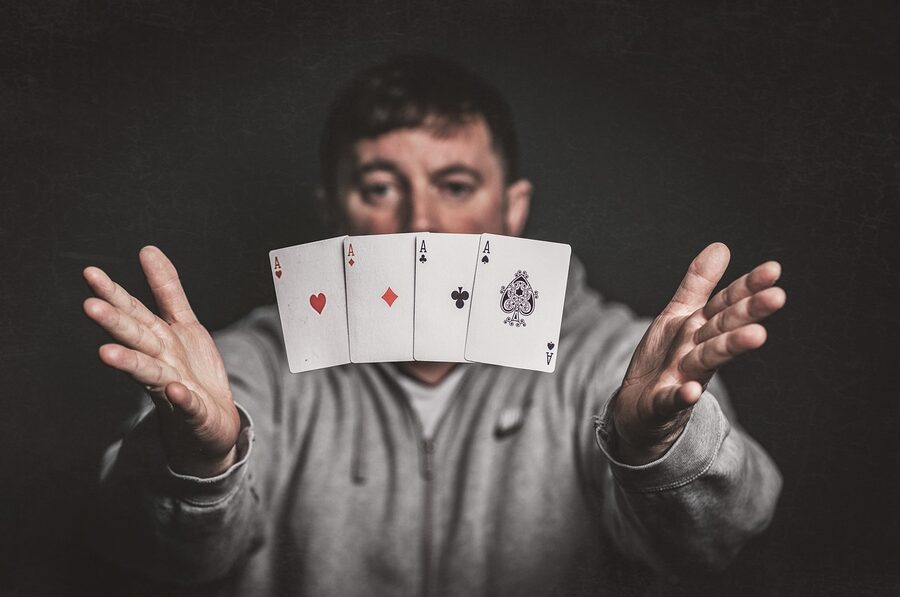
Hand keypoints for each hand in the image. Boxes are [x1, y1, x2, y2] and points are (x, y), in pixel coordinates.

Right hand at [83, 246, 239, 476]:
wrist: (210, 420)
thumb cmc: (190, 369)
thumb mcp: (183, 324)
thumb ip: (167, 290)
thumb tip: (147, 250)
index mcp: (156, 339)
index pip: (133, 313)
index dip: (114, 293)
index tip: (91, 273)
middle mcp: (158, 362)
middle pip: (135, 339)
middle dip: (114, 324)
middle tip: (89, 307)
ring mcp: (173, 389)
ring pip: (148, 374)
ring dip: (128, 363)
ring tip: (107, 353)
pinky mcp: (194, 411)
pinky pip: (187, 405)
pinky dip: (181, 398)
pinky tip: (175, 389)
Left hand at [613, 243, 785, 464]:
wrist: (640, 412)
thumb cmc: (664, 361)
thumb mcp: (678, 317)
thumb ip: (699, 285)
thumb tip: (721, 245)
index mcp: (700, 329)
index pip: (726, 304)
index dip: (747, 287)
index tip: (774, 269)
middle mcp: (696, 353)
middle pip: (723, 329)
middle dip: (748, 313)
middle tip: (778, 297)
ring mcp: (682, 380)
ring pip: (707, 360)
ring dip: (729, 348)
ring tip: (755, 336)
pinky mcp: (662, 405)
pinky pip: (671, 401)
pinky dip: (681, 396)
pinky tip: (690, 391)